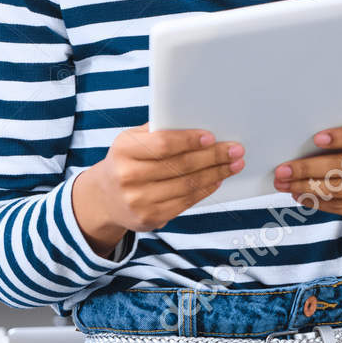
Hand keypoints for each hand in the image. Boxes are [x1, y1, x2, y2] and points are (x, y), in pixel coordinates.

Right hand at [79, 125, 243, 234]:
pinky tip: (217, 180)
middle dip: (213, 157)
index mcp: (124, 150)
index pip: (163, 144)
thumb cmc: (128, 161)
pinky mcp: (150, 218)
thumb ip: (159, 131)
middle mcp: (128, 176)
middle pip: (180, 165)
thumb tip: (199, 124)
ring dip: (216, 174)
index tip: (212, 137)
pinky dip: (205, 190)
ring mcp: (138, 200)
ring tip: (234, 164)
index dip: (190, 140)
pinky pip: (185, 202)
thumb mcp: (133, 141)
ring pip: (187, 185)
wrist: (106, 198)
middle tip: (235, 150)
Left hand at [273, 124, 341, 231]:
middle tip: (283, 171)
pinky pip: (339, 207)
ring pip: (338, 189)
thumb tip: (299, 151)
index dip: (341, 137)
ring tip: (285, 185)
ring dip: (306, 187)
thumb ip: (340, 146)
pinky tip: (299, 196)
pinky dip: (315, 201)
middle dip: (308, 168)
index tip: (316, 139)